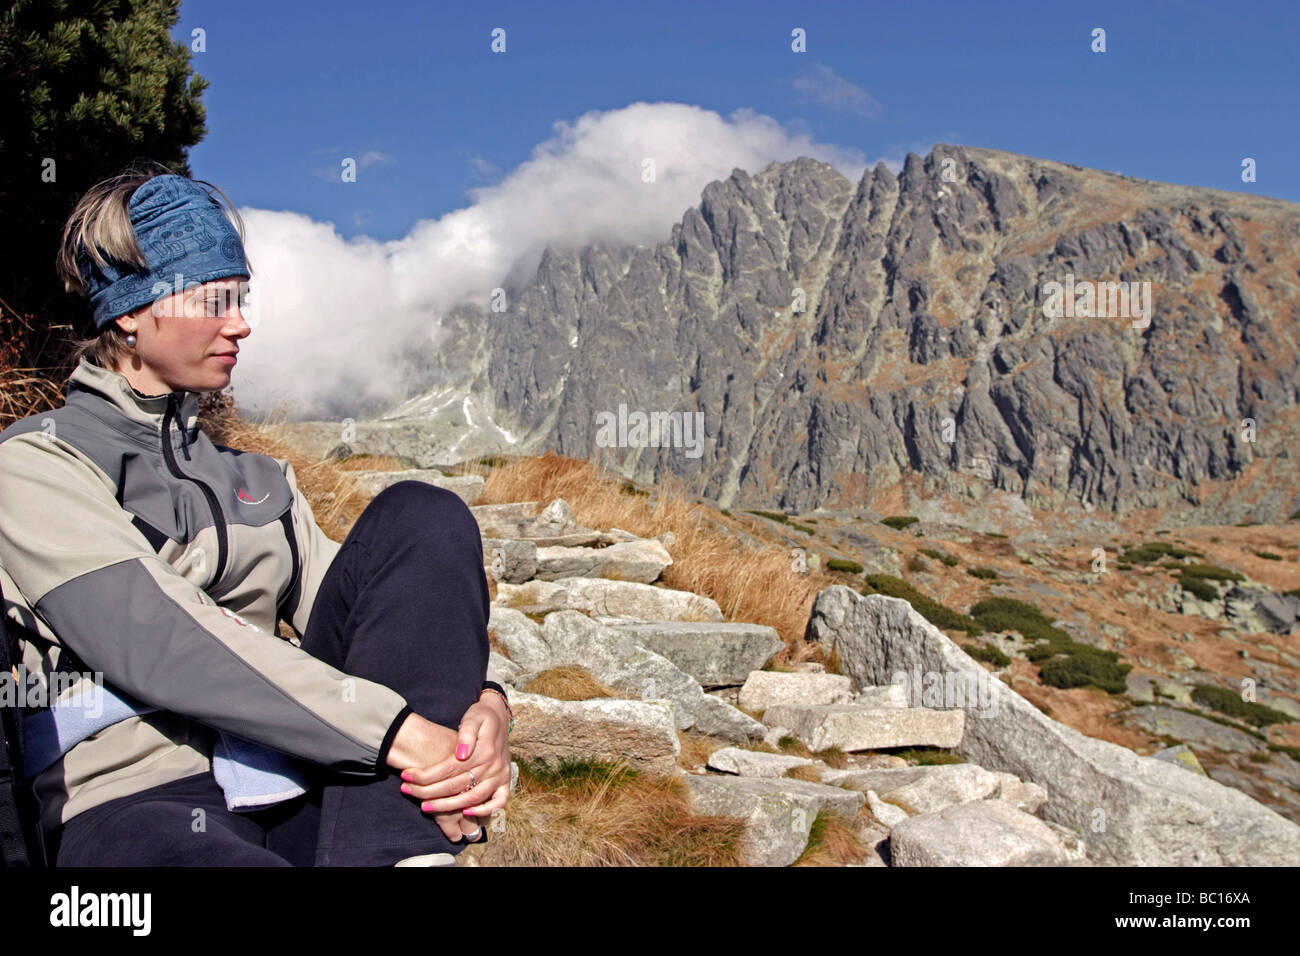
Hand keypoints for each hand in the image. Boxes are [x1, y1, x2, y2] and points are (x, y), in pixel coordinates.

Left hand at [401, 691, 511, 821]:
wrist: (500, 715)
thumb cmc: (481, 716)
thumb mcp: (474, 717)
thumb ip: (467, 733)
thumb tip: (461, 753)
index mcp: (484, 751)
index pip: (449, 769)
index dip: (425, 775)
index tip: (405, 776)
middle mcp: (493, 766)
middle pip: (456, 786)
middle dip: (428, 791)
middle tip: (407, 790)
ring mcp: (501, 776)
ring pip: (472, 798)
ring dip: (446, 806)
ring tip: (425, 806)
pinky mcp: (505, 782)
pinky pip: (498, 802)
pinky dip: (483, 811)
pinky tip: (464, 813)